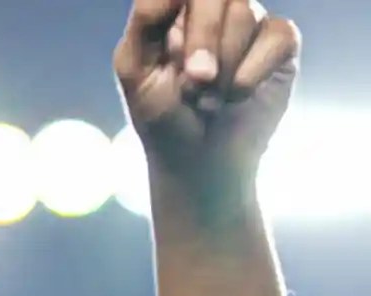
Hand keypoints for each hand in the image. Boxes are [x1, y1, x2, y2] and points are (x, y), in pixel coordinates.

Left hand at [114, 0, 298, 179]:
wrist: (198, 161)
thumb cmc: (161, 116)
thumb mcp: (135, 70)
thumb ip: (145, 20)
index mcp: (174, 10)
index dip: (190, 14)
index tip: (174, 46)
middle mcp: (212, 9)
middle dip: (204, 39)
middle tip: (195, 81)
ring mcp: (249, 23)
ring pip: (246, 11)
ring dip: (224, 65)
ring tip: (207, 98)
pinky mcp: (280, 44)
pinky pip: (278, 34)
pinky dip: (251, 72)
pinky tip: (236, 96)